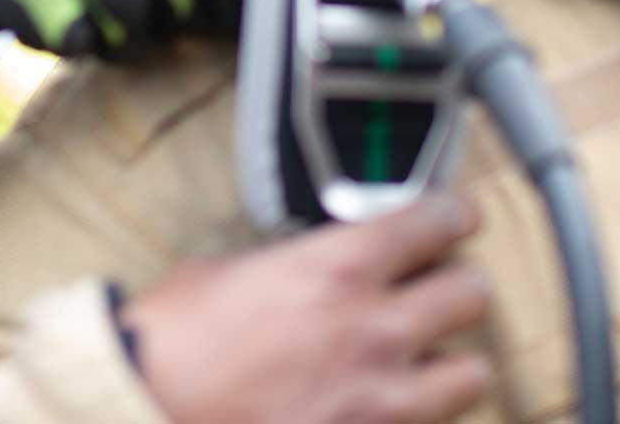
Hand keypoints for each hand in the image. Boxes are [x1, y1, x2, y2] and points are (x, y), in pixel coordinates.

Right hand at [124, 193, 492, 423]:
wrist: (145, 411)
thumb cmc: (169, 343)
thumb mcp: (231, 271)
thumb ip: (295, 266)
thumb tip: (314, 269)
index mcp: (338, 267)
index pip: (438, 222)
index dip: (456, 215)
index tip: (458, 217)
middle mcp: (373, 330)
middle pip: (474, 294)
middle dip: (458, 288)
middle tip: (438, 289)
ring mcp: (377, 400)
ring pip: (471, 373)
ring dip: (450, 362)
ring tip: (423, 360)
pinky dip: (408, 415)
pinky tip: (379, 405)